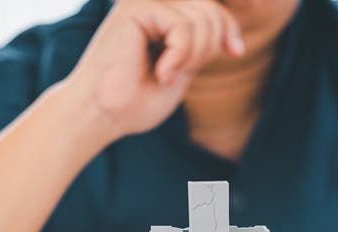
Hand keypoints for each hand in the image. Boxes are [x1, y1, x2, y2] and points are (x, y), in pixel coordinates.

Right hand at [64, 0, 244, 141]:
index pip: (211, 8)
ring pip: (202, 17)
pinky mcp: (137, 7)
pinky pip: (183, 26)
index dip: (229, 27)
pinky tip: (161, 73)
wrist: (101, 115)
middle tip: (181, 74)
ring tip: (167, 75)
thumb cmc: (134, 103)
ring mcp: (145, 2)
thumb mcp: (182, 71)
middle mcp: (153, 3)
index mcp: (162, 15)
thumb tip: (230, 33)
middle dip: (209, 47)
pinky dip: (180, 56)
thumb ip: (200, 46)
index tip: (235, 52)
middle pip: (211, 10)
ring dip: (192, 56)